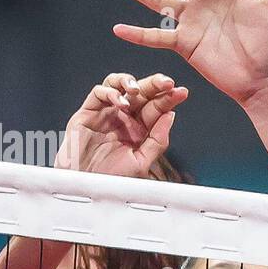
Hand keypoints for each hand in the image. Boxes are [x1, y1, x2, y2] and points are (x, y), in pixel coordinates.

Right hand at [54, 72, 187, 176]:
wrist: (86, 186)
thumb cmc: (111, 178)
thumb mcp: (142, 161)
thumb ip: (157, 140)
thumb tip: (170, 115)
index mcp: (139, 129)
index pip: (156, 108)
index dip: (168, 98)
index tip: (181, 93)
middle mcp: (124, 118)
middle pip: (141, 93)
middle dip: (154, 85)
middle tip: (166, 82)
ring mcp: (106, 113)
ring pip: (118, 86)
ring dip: (130, 81)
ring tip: (138, 89)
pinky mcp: (88, 112)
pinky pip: (98, 93)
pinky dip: (110, 92)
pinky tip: (121, 102)